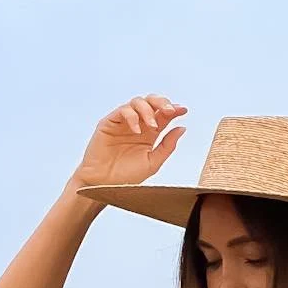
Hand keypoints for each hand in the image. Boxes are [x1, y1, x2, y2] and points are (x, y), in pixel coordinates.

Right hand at [69, 95, 186, 192]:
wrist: (104, 185)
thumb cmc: (126, 177)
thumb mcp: (153, 162)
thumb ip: (167, 146)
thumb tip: (181, 128)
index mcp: (149, 133)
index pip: (163, 115)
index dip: (174, 109)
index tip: (183, 110)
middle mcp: (137, 124)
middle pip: (151, 102)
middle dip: (162, 102)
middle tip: (170, 111)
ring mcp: (123, 122)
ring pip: (137, 102)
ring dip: (148, 110)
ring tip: (152, 126)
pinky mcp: (109, 122)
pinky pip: (122, 110)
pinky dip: (132, 117)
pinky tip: (136, 131)